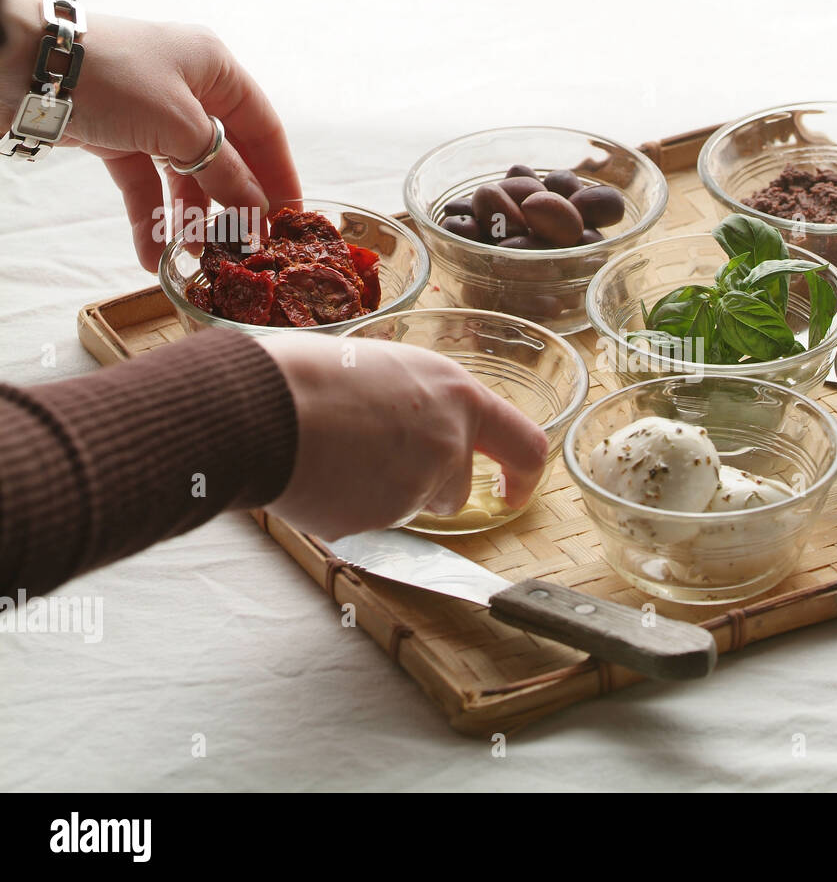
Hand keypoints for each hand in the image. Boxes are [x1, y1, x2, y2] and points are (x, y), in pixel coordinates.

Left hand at [0, 0, 300, 270]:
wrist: (20, 62)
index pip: (265, 129)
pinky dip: (148, 216)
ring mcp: (149, 112)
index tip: (292, 220)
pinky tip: (153, 255)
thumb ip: (224, 172)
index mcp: (215, 69)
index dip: (280, 175)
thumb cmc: (112, 75)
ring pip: (183, 174)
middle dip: (233, 204)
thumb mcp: (180, 125)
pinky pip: (142, 182)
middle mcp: (188, 88)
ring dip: (189, 217)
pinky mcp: (113, 134)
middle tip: (247, 248)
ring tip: (198, 257)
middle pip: (226, 156)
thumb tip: (258, 210)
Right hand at [261, 334, 549, 539]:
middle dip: (428, 486)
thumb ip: (415, 401)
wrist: (259, 407)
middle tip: (374, 455)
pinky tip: (319, 475)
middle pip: (458, 489)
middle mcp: (448, 444)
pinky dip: (348, 507)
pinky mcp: (378, 521)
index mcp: (456, 396)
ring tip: (336, 455)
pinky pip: (370, 522)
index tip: (514, 490)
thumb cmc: (309, 373)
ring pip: (412, 506)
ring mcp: (415, 487)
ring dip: (387, 493)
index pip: (523, 444)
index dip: (524, 475)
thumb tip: (408, 418)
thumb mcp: (383, 367)